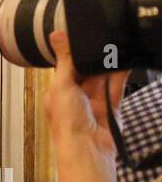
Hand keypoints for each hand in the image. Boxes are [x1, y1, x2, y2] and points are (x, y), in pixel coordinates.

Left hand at [43, 31, 127, 158]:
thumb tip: (55, 36)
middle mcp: (74, 95)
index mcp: (57, 91)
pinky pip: (116, 85)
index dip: (73, 52)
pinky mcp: (110, 105)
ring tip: (115, 46)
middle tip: (102, 38)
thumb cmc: (67, 124)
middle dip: (93, 57)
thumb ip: (65, 60)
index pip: (65, 66)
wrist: (88, 148)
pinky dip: (121, 74)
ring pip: (102, 75)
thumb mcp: (62, 85)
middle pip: (86, 69)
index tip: (82, 33)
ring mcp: (93, 100)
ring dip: (108, 64)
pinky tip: (126, 60)